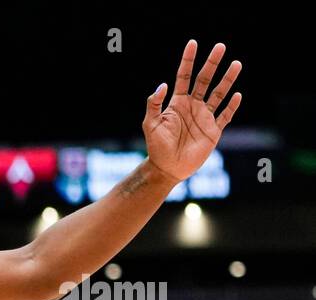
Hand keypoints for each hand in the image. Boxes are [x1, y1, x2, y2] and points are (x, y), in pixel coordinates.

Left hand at [143, 40, 241, 182]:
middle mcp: (193, 106)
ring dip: (227, 79)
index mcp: (177, 102)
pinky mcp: (213, 131)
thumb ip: (154, 104)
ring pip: (218, 94)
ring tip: (236, 64)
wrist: (167, 168)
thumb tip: (162, 84)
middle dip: (212, 64)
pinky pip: (225, 115)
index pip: (184, 76)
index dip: (188, 60)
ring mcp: (204, 117)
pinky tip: (237, 95)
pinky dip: (231, 106)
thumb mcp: (150, 124)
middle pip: (204, 80)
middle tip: (220, 46)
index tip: (193, 43)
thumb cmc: (156, 146)